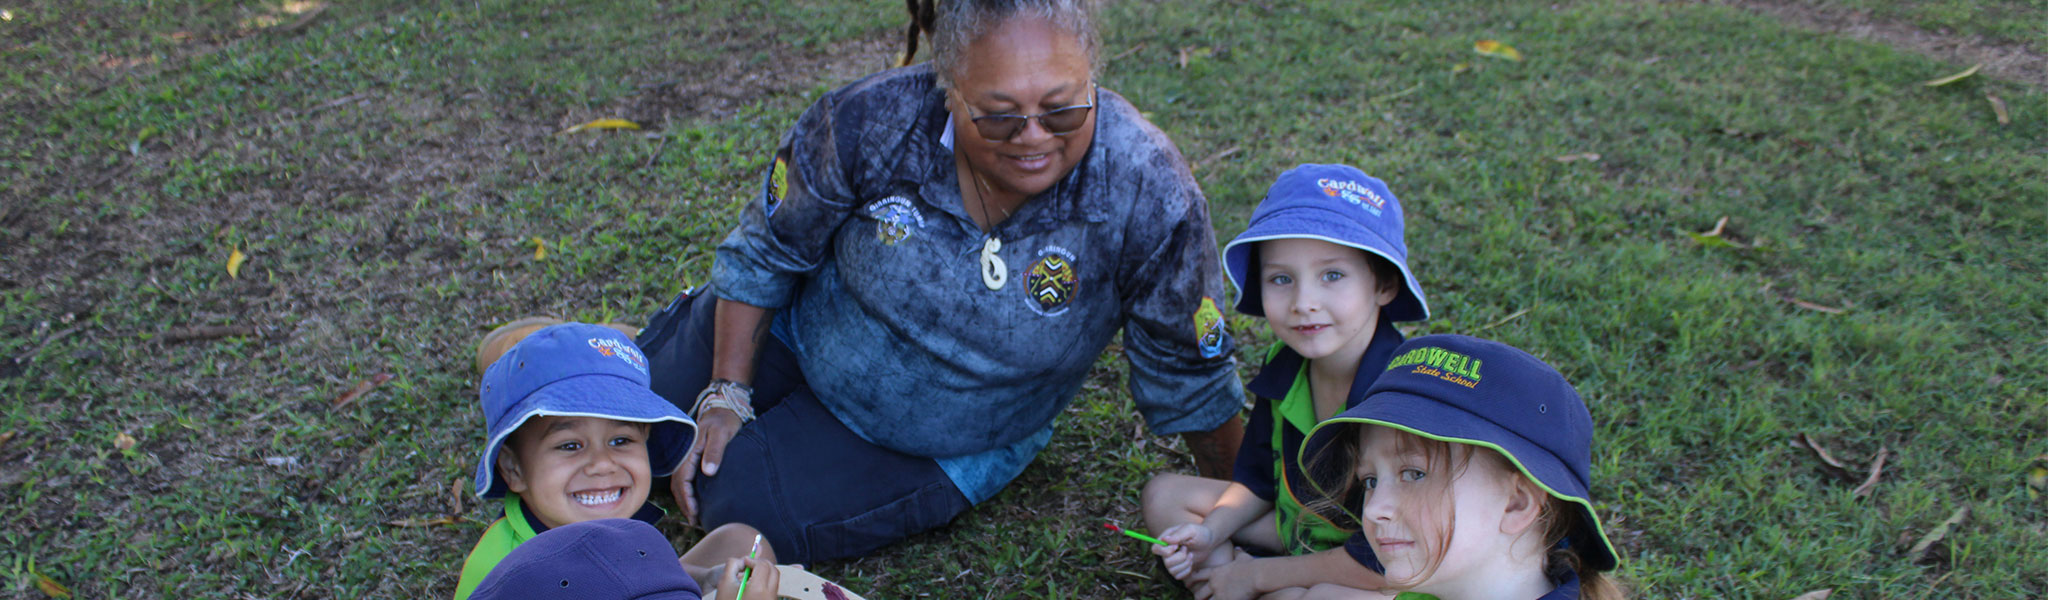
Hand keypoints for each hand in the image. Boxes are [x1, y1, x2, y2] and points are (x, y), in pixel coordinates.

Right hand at [672, 404, 742, 523]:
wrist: (723, 409)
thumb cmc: (724, 421)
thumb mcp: (721, 434)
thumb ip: (715, 452)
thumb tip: (708, 472)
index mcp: (690, 453)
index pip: (682, 480)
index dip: (687, 499)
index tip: (694, 513)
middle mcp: (686, 457)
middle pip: (678, 486)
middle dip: (684, 505)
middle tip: (694, 522)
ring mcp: (689, 459)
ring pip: (680, 484)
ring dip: (685, 501)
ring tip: (694, 517)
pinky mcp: (694, 460)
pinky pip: (686, 480)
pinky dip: (688, 493)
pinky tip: (696, 503)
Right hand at [713, 556, 777, 599]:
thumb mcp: (724, 581)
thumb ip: (734, 563)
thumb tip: (748, 555)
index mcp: (758, 589)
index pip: (762, 565)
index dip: (752, 560)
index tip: (744, 562)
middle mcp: (769, 596)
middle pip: (773, 570)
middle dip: (761, 564)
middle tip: (749, 566)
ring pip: (774, 579)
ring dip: (764, 572)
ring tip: (748, 577)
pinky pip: (773, 588)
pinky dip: (765, 582)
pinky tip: (751, 586)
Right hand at [1154, 523, 1219, 580]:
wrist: (1209, 541)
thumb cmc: (1199, 533)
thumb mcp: (1190, 530)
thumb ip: (1178, 534)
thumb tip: (1165, 540)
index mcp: (1166, 539)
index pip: (1155, 549)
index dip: (1165, 551)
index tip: (1177, 546)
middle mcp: (1166, 551)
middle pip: (1165, 562)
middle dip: (1180, 557)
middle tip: (1186, 549)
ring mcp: (1171, 561)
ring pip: (1171, 570)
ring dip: (1185, 563)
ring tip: (1190, 555)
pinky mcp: (1178, 569)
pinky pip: (1178, 576)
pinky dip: (1187, 570)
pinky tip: (1191, 561)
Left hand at [1188, 550, 1257, 599]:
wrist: (1257, 575)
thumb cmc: (1252, 566)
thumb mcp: (1243, 557)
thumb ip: (1237, 553)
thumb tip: (1237, 548)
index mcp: (1216, 572)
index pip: (1198, 576)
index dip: (1192, 580)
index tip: (1188, 584)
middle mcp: (1214, 583)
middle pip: (1199, 593)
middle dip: (1199, 598)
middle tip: (1200, 599)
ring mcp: (1218, 593)